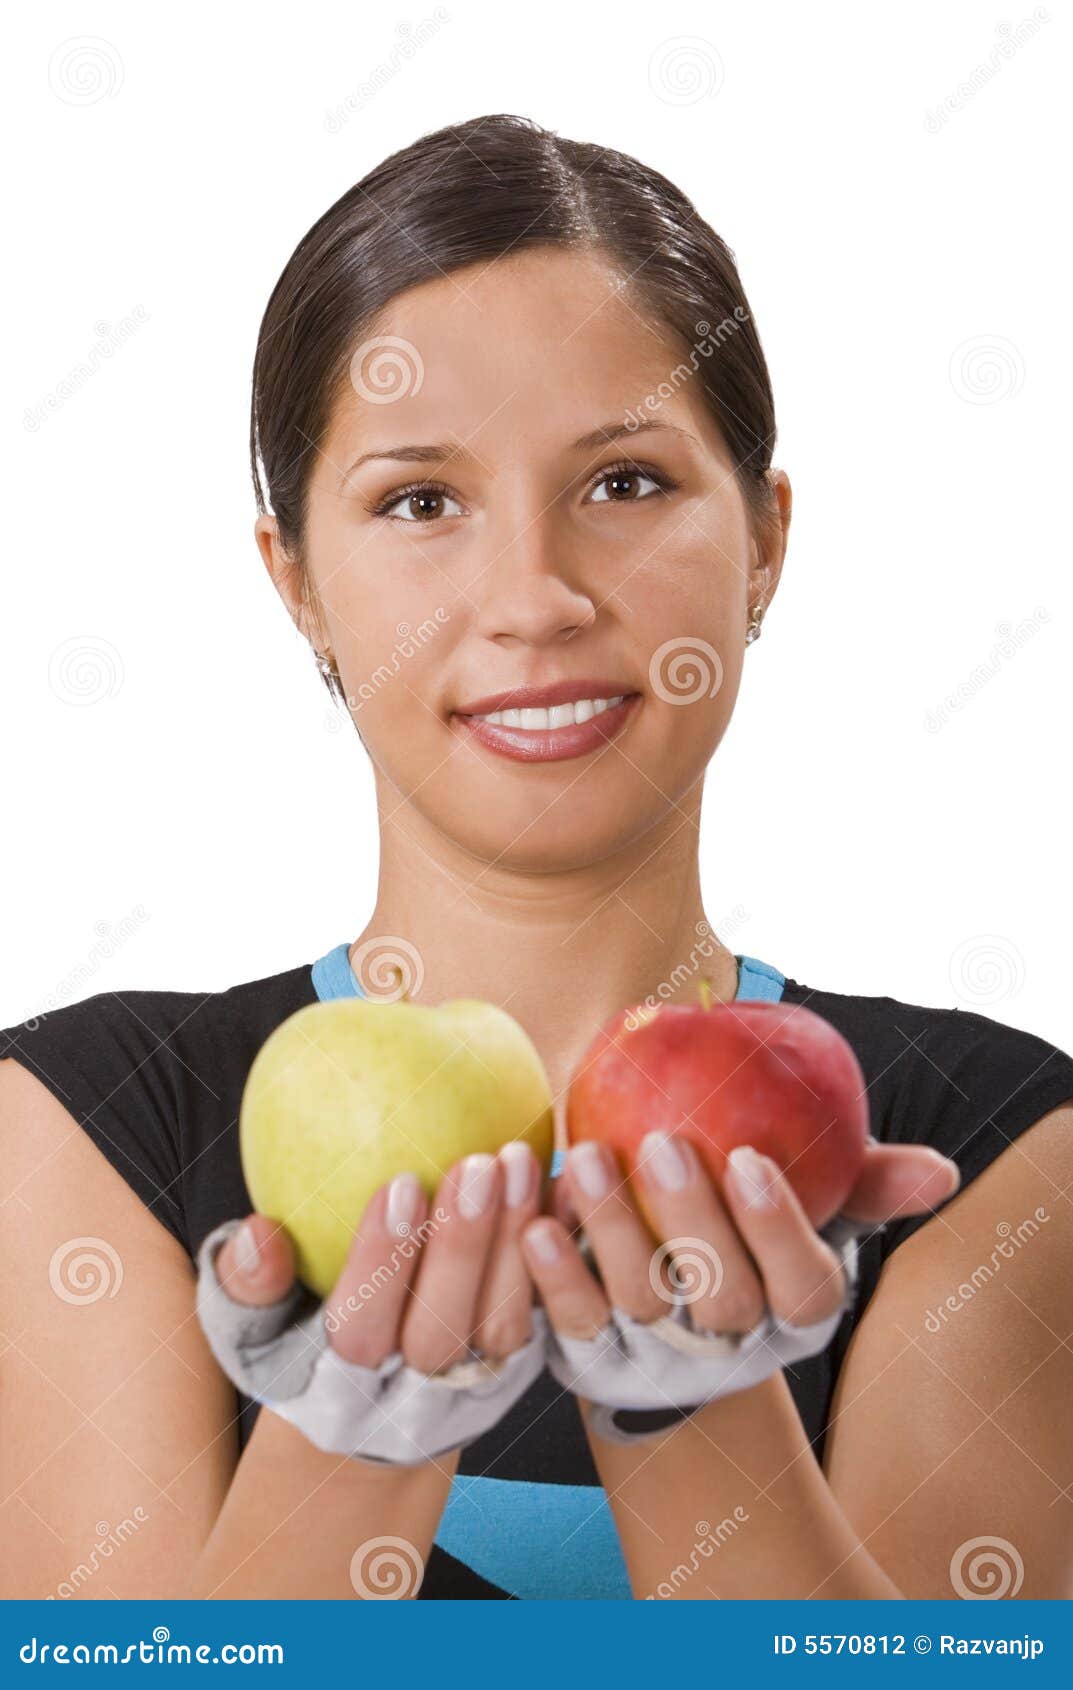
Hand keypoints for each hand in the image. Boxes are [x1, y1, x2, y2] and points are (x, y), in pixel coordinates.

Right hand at [198, 1141, 546, 1463]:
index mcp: (340, 1394)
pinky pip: (549, 1312)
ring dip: (516, 1240)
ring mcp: (473, 1392)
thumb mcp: (253, 1332)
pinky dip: (559, 1252)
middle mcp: (413, 1404)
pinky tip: (563, 1183)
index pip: (361, 1332)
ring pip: (503, 1325)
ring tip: (519, 1158)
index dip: (382, 1262)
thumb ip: (245, 1286)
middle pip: (443, 1331)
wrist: (374, 1421)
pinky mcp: (520, 1371)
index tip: (400, 1183)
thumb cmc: (300, 1350)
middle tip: (478, 1163)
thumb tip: (255, 1235)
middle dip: (463, 1247)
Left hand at [528, 1133, 959, 1341]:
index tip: (750, 1159)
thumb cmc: (748, 1235)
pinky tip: (536, 1217)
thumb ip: (863, 1185)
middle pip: (720, 1298)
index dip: (777, 1230)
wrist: (664, 1314)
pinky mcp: (587, 1360)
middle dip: (694, 1219)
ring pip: (639, 1306)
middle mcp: (732, 1348)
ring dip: (613, 1232)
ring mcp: (658, 1360)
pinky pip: (569, 1320)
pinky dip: (555, 1272)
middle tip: (662, 1140)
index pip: (802, 1287)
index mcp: (796, 1316)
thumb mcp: (810, 1211)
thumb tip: (939, 1172)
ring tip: (589, 1157)